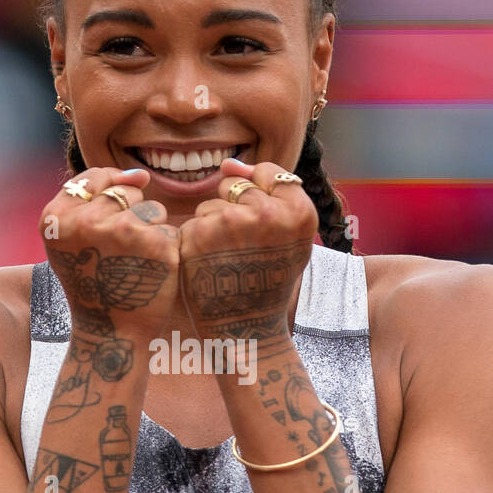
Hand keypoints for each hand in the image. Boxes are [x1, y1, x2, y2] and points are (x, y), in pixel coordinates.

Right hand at [39, 168, 181, 345]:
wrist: (112, 333)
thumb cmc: (94, 282)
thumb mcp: (72, 241)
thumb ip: (93, 198)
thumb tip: (141, 174)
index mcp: (56, 218)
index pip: (94, 177)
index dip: (109, 194)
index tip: (110, 224)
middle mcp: (86, 221)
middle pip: (126, 191)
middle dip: (130, 215)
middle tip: (119, 254)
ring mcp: (123, 231)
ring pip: (152, 208)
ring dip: (151, 231)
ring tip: (135, 263)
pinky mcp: (156, 244)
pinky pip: (168, 230)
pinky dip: (165, 250)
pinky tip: (151, 272)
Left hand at [178, 158, 316, 348]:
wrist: (245, 328)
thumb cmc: (269, 280)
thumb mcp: (291, 238)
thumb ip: (271, 194)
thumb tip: (228, 164)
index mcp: (298, 212)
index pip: (268, 172)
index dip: (258, 194)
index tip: (258, 221)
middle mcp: (266, 212)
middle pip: (235, 185)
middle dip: (233, 209)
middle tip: (242, 247)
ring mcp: (230, 222)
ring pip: (210, 204)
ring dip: (213, 227)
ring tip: (226, 260)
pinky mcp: (198, 235)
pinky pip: (193, 223)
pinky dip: (196, 242)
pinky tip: (208, 266)